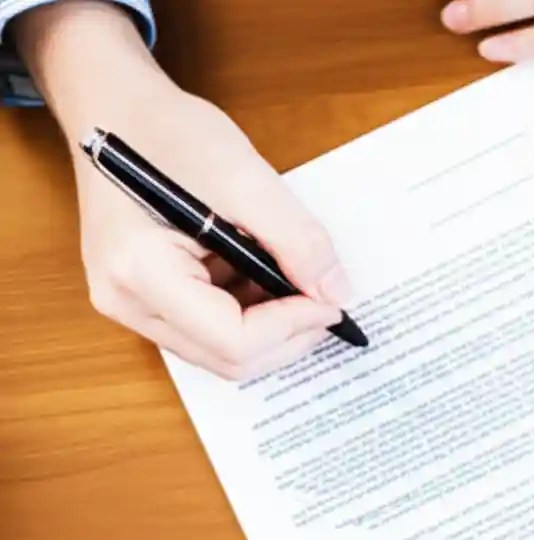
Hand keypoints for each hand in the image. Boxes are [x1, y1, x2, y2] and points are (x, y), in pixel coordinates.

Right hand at [16, 1, 349, 379]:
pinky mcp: (143, 295)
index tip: (330, 300)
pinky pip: (207, 327)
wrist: (117, 108)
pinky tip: (265, 274)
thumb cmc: (168, 132)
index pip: (232, 339)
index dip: (292, 326)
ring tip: (295, 279)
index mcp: (139, 272)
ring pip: (219, 350)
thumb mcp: (246, 178)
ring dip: (270, 326)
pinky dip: (249, 312)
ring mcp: (129, 302)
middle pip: (226, 358)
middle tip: (326, 300)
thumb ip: (297, 240)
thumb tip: (336, 293)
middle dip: (286, 336)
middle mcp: (125, 300)